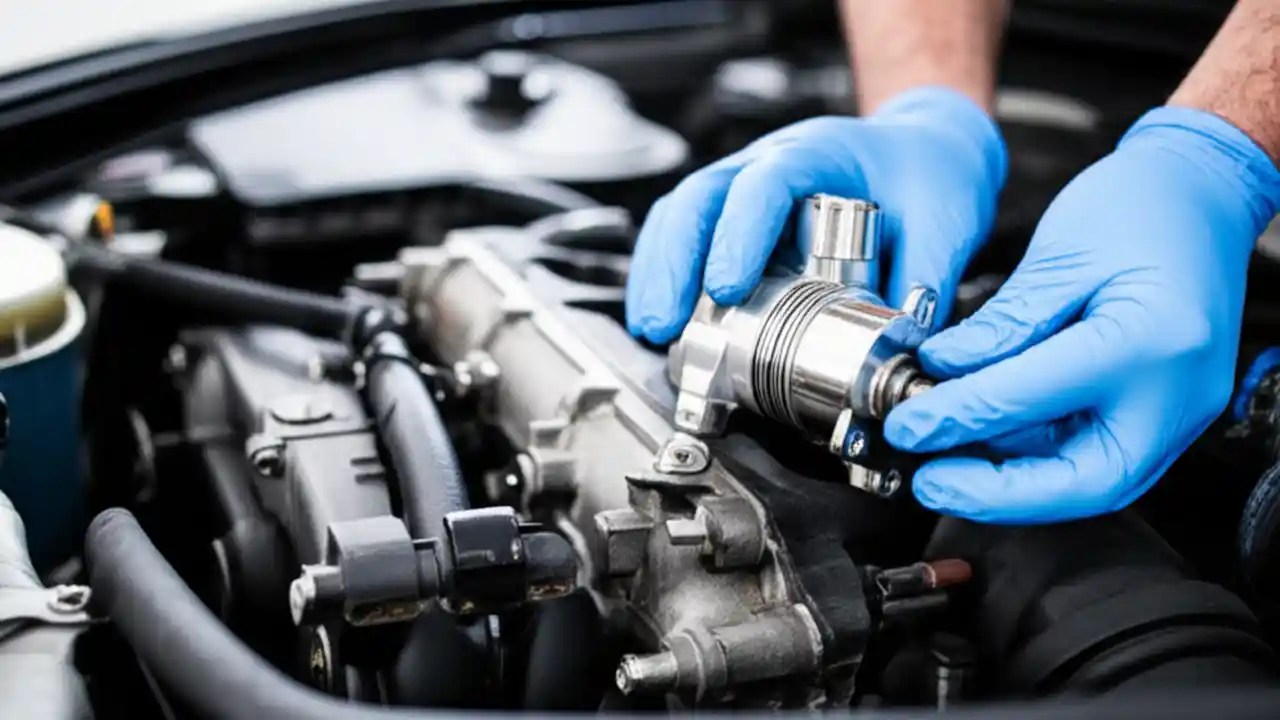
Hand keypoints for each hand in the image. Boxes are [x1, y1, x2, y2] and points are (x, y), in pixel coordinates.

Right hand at [625, 87, 1006, 343]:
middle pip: (699, 199)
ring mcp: (743, 187)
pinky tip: (662, 320)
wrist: (924, 157)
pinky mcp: (733, 219)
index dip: (738, 235)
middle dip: (674, 263)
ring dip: (659, 274)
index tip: (726, 289)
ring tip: (654, 330)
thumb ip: (925, 280)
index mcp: (818, 154)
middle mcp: (768, 162)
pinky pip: (683, 237)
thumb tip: (900, 343)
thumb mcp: (945, 222)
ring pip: (680, 216)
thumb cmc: (929, 178)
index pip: (763, 185)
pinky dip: (666, 277)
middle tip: (665, 322)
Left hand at [885, 107, 1279, 523]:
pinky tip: (987, 444)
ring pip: (1089, 479)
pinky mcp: (1166, 415)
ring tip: (944, 459)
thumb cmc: (1144, 207)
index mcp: (1148, 340)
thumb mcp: (1059, 257)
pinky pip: (1097, 455)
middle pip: (1083, 482)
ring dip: (1012, 481)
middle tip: (930, 483)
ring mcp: (1179, 410)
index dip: (958, 418)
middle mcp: (1176, 392)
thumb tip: (940, 373)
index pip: (1033, 400)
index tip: (907, 427)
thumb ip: (1000, 326)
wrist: (1207, 193)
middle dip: (997, 495)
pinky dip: (1039, 460)